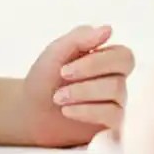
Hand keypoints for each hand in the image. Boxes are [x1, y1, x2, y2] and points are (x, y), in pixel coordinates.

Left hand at [21, 25, 134, 147]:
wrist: (30, 111)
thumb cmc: (45, 79)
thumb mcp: (56, 52)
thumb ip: (80, 38)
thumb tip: (108, 29)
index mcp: (107, 59)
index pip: (123, 56)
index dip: (97, 61)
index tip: (65, 68)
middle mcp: (116, 80)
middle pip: (122, 74)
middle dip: (90, 74)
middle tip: (62, 76)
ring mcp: (115, 103)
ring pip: (117, 93)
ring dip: (82, 92)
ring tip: (58, 98)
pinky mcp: (111, 124)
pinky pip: (114, 116)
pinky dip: (87, 111)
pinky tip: (67, 111)